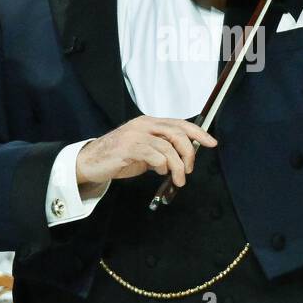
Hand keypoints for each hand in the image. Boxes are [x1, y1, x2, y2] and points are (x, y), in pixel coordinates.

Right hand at [76, 117, 216, 188]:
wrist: (91, 162)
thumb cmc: (119, 157)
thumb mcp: (145, 150)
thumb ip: (162, 148)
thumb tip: (184, 157)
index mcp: (150, 122)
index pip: (180, 124)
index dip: (198, 133)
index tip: (212, 143)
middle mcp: (144, 124)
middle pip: (177, 133)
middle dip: (189, 153)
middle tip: (189, 170)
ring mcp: (136, 134)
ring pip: (168, 147)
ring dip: (177, 166)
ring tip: (178, 179)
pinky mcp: (128, 147)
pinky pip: (155, 155)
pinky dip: (162, 165)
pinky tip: (158, 171)